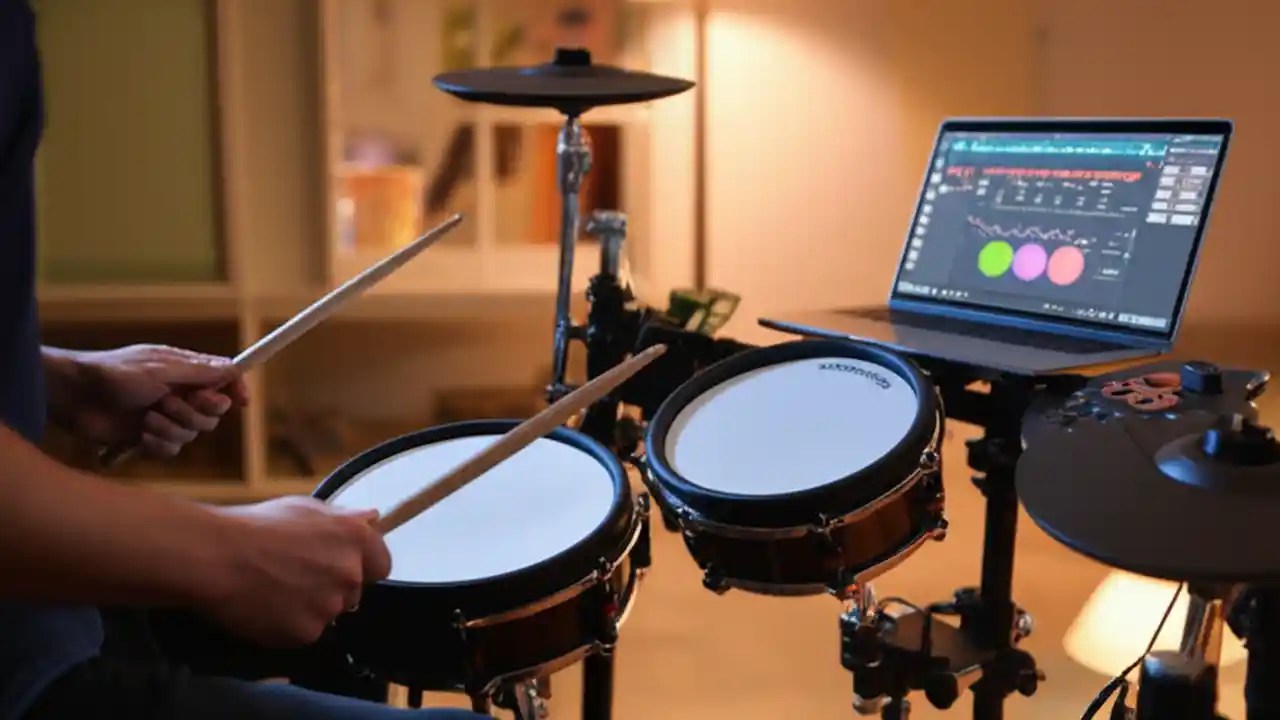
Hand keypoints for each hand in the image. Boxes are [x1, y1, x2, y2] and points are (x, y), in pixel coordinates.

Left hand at [48, 344, 249, 457]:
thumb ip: (200, 372)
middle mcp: (180, 394)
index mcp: (185, 372)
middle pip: (213, 414)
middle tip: (169, 402)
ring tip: (146, 418)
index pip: (224, 381)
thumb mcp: (161, 368)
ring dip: (170, 428)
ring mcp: (165, 417)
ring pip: (192, 435)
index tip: (241, 401)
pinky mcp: (149, 438)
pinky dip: (156, 444)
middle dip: (194, 413)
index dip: (235, 391)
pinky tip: (139, 434)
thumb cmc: (115, 374)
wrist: (74, 397)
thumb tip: (234, 369)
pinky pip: (171, 450)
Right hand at [204, 496, 391, 646]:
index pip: (381, 564)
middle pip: (353, 591)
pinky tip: (266, 607)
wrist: (215, 556)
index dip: (362, 566)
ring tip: (275, 589)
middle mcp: (349, 573)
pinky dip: (289, 624)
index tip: (340, 564)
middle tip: (296, 576)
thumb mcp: (304, 508)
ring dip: (310, 606)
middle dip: (331, 586)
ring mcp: (330, 605)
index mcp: (355, 538)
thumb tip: (372, 519)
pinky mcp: (307, 632)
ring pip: (328, 612)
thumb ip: (344, 518)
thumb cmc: (256, 525)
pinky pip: (305, 631)